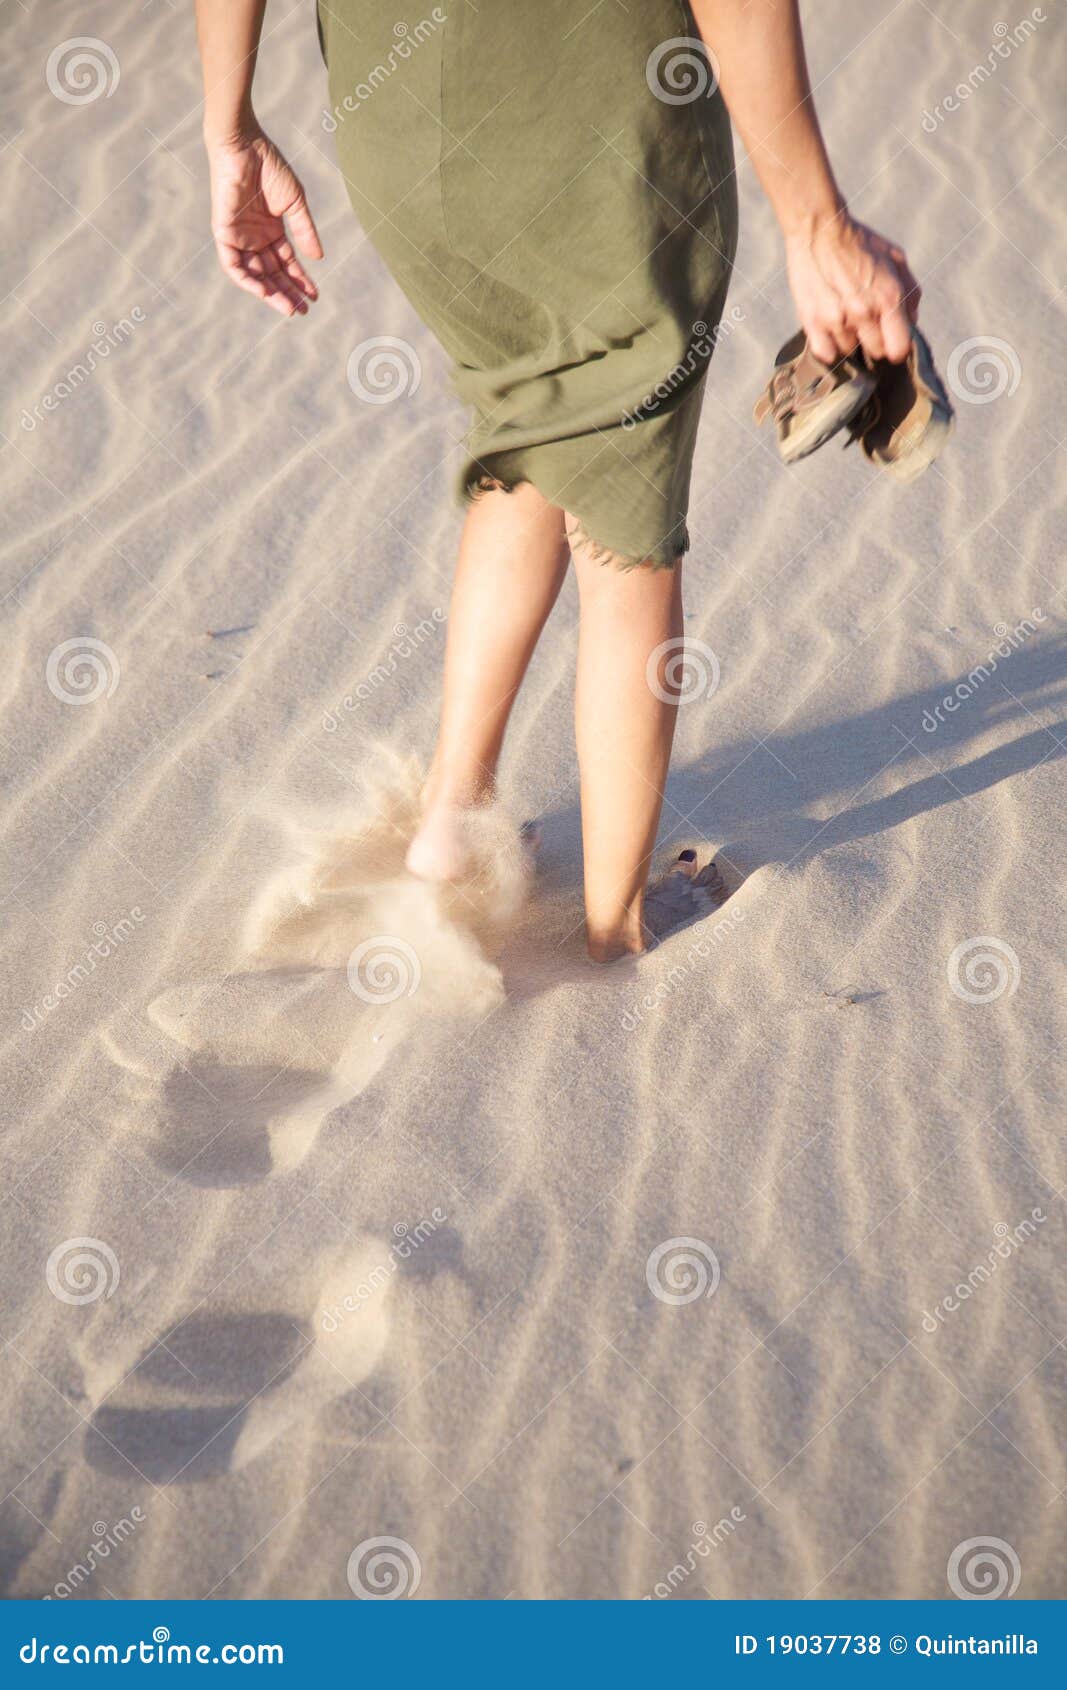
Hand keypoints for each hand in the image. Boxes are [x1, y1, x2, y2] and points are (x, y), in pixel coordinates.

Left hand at [207, 129, 321, 316]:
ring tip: (288, 307)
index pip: (287, 263)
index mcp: (272, 229)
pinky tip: (264, 292)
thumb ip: (304, 231)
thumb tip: (318, 259)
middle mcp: (255, 237)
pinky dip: (248, 280)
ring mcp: (240, 236)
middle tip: (302, 310)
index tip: (314, 297)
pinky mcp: (224, 232)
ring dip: (270, 292)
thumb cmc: (269, 167)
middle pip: (272, 273)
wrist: (244, 145)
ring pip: (255, 274)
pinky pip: (234, 265)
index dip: (301, 280)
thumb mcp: (294, 203)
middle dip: (287, 292)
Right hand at [784, 212, 919, 364]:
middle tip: (867, 323)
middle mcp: (864, 313)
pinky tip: (830, 327)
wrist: (819, 229)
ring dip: (850, 339)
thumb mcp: (895, 257)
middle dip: (875, 341)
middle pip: (876, 352)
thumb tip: (913, 320)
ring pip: (849, 351)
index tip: (892, 339)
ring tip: (845, 315)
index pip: (899, 349)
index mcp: (889, 298)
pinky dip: (829, 346)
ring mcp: (837, 320)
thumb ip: (910, 290)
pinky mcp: (812, 322)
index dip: (898, 347)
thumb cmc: (859, 242)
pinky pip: (826, 353)